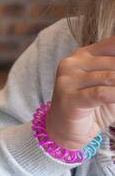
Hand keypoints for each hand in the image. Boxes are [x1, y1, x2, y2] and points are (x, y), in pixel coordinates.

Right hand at [47, 36, 114, 150]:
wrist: (66, 130)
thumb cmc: (93, 107)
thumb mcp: (110, 85)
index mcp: (84, 54)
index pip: (112, 45)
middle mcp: (72, 62)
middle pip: (114, 62)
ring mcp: (67, 79)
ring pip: (109, 77)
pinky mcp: (68, 98)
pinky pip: (100, 94)